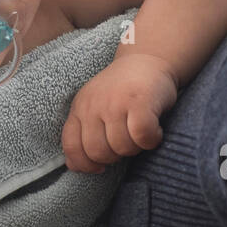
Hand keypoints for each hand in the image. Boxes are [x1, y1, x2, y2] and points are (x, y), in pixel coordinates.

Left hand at [61, 52, 175, 172]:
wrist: (148, 59)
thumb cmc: (122, 90)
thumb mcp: (95, 106)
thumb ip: (84, 132)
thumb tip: (74, 166)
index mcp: (80, 107)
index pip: (71, 146)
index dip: (85, 164)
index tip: (100, 167)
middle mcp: (94, 104)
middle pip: (98, 152)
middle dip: (115, 157)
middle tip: (127, 144)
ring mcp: (116, 102)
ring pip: (121, 147)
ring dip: (136, 148)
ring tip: (140, 134)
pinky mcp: (139, 101)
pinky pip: (142, 136)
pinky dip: (151, 140)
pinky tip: (155, 132)